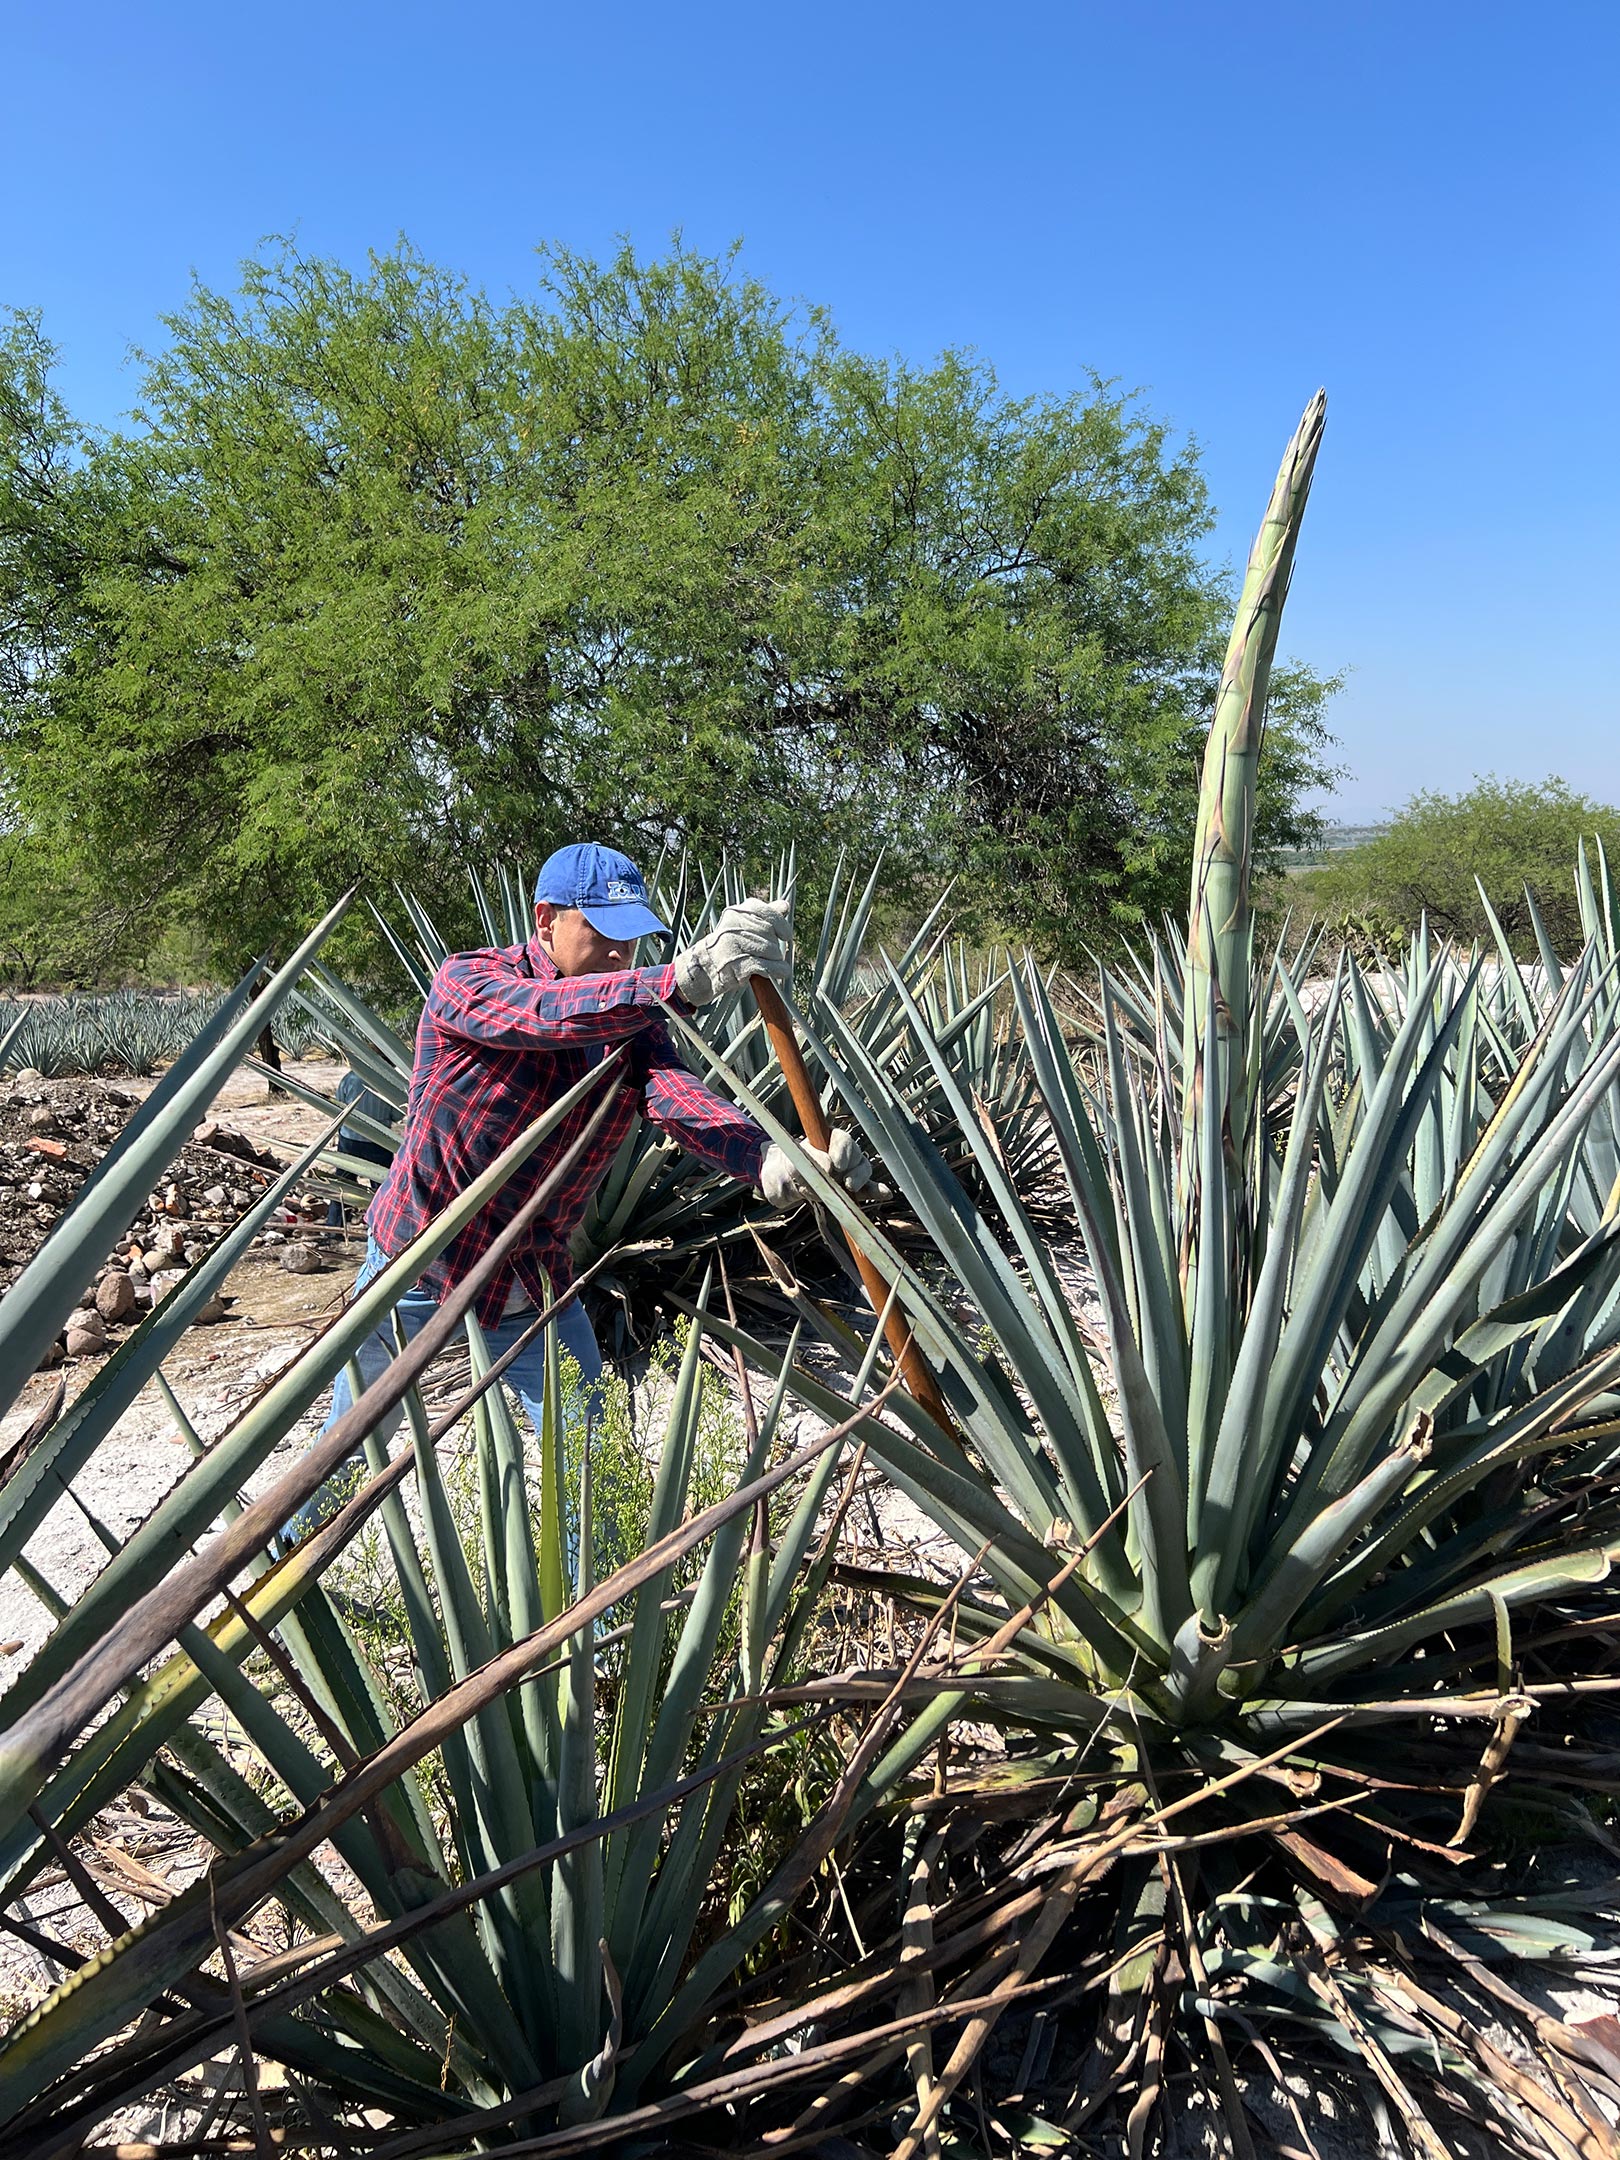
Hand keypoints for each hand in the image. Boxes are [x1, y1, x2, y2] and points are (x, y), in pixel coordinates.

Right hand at [674, 897, 791, 1005]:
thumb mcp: (741, 925)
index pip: (766, 912)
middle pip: (770, 934)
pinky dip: (777, 970)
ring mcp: (735, 945)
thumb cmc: (727, 946)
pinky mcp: (738, 965)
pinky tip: (780, 972)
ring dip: (776, 960)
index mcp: (736, 913)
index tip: (785, 935)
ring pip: (771, 951)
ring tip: (770, 964)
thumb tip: (784, 904)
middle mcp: (734, 926)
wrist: (703, 969)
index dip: (780, 924)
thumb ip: (763, 915)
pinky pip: (767, 966)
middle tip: (770, 954)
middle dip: (775, 947)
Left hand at [760, 1128, 873, 1209]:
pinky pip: (868, 1188)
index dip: (843, 1150)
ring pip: (864, 1170)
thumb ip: (809, 1160)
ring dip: (860, 1180)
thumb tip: (827, 1167)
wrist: (790, 1180)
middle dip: (852, 1169)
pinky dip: (876, 1191)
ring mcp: (851, 1169)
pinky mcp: (855, 1187)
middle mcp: (844, 1152)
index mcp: (830, 1139)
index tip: (837, 1164)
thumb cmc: (793, 1164)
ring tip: (849, 1187)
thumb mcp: (795, 1159)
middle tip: (844, 1181)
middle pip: (857, 1155)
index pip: (842, 1139)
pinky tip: (884, 1193)